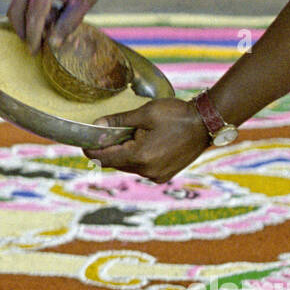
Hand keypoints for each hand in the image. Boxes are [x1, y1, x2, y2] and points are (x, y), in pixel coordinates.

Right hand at [7, 0, 104, 52]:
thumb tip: (53, 44)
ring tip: (51, 28)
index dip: (33, 36)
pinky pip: (22, 2)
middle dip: (24, 32)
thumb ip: (68, 22)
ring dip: (29, 23)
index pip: (34, 14)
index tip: (35, 52)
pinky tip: (51, 16)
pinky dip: (31, 14)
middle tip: (37, 48)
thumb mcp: (84, 0)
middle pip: (16, 12)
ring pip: (17, 8)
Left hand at [83, 98, 210, 182]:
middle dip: (109, 150)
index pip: (106, 158)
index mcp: (140, 156)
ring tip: (127, 136)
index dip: (92, 151)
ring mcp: (157, 176)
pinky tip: (141, 143)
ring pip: (130, 167)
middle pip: (117, 164)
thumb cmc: (176, 115)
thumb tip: (97, 125)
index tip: (83, 143)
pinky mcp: (165, 175)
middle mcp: (147, 171)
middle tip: (103, 134)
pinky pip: (143, 169)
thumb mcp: (145, 113)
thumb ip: (119, 121)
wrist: (206, 123)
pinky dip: (137, 158)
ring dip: (124, 154)